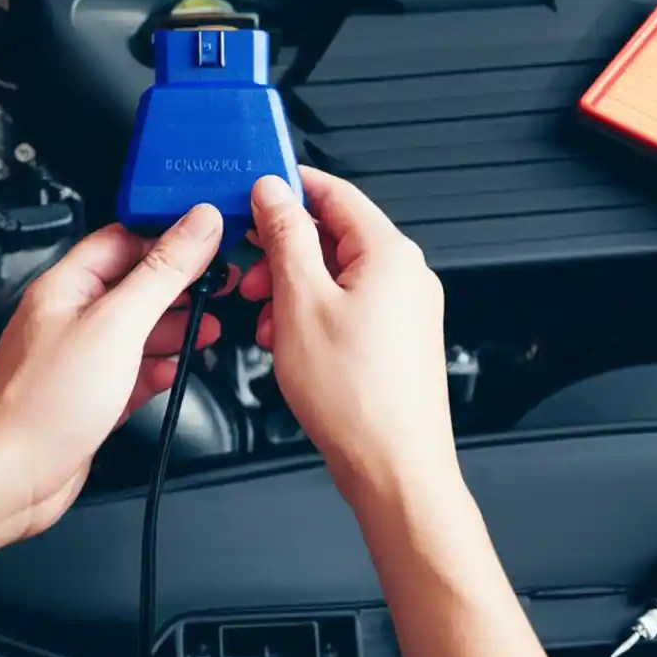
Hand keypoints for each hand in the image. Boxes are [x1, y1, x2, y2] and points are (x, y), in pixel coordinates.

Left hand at [0, 205, 226, 542]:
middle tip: (218, 284)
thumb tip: (197, 225)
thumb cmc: (40, 404)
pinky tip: (174, 370)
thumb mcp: (117, 324)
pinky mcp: (90, 398)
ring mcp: (79, 359)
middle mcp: (70, 318)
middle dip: (179, 283)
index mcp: (67, 286)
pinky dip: (157, 369)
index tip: (209, 234)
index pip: (123, 237)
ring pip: (137, 330)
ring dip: (174, 327)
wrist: (10, 478)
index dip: (168, 232)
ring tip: (207, 326)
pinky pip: (132, 372)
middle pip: (135, 283)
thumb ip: (162, 272)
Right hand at [239, 167, 455, 502]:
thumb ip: (285, 238)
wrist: (394, 468)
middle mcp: (406, 276)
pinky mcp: (397, 340)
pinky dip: (312, 315)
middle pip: (333, 235)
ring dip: (292, 289)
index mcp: (390, 254)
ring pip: (336, 275)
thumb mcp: (299, 303)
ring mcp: (406, 310)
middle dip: (283, 252)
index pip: (334, 192)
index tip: (252, 195)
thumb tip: (274, 193)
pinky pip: (348, 307)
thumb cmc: (357, 398)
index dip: (287, 188)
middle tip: (249, 274)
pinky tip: (289, 342)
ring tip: (267, 322)